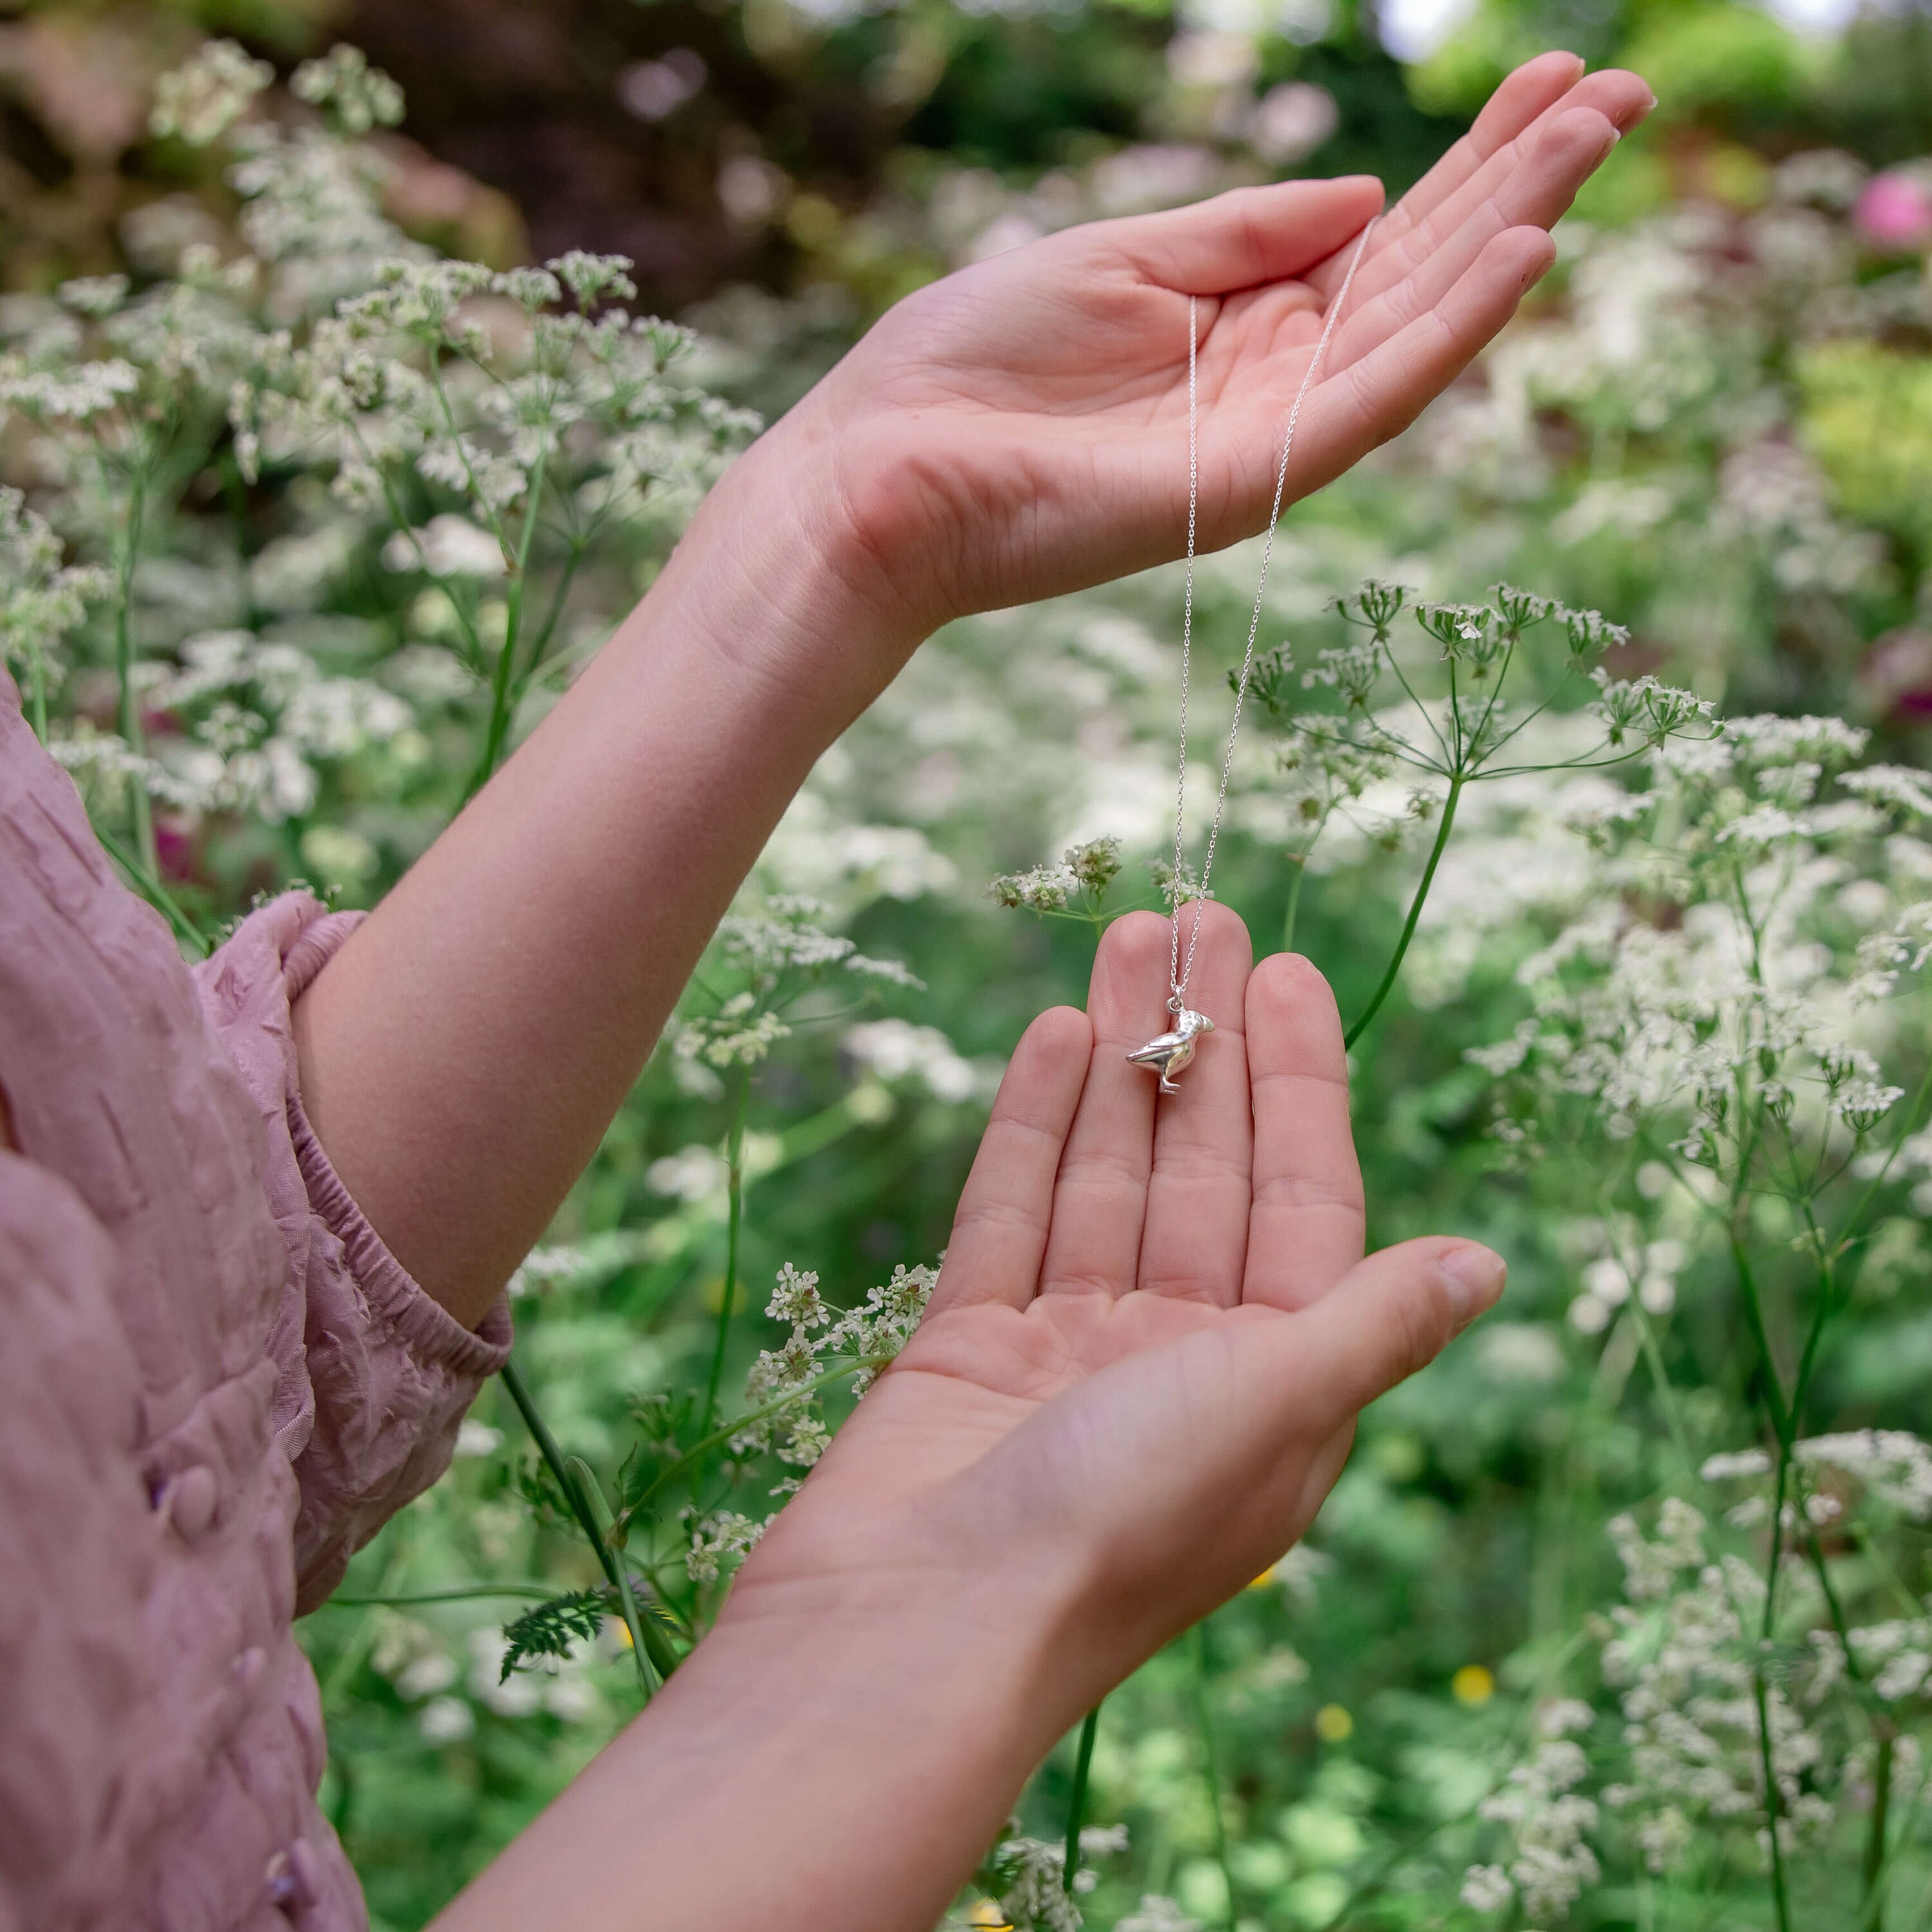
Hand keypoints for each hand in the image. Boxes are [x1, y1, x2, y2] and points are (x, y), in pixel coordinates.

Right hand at [445, 911, 1504, 1931]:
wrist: (911, 1631)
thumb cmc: (1114, 1526)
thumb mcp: (1272, 1408)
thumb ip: (1369, 1325)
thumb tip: (1482, 1264)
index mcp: (1270, 1383)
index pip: (1300, 1201)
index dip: (1300, 1081)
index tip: (1289, 971)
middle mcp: (1178, 1361)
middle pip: (1202, 1167)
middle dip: (1203, 1041)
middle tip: (1203, 914)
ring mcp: (1067, 1351)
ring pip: (1105, 1171)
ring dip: (1121, 1055)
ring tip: (1128, 935)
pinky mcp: (969, 1345)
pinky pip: (1012, 1212)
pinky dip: (1036, 1125)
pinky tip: (1060, 1035)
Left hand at [767, 52, 1651, 640]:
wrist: (884, 468)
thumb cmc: (972, 363)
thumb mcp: (1119, 256)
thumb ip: (1242, 232)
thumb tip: (1364, 194)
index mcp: (1238, 319)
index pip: (1379, 233)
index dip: (1465, 162)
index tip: (1549, 80)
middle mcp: (1271, 378)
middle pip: (1419, 269)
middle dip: (1517, 181)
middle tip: (1619, 92)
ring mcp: (1267, 436)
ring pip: (1416, 327)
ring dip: (1510, 234)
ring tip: (1595, 142)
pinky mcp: (1249, 482)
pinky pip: (1369, 403)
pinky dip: (1446, 332)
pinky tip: (1519, 256)